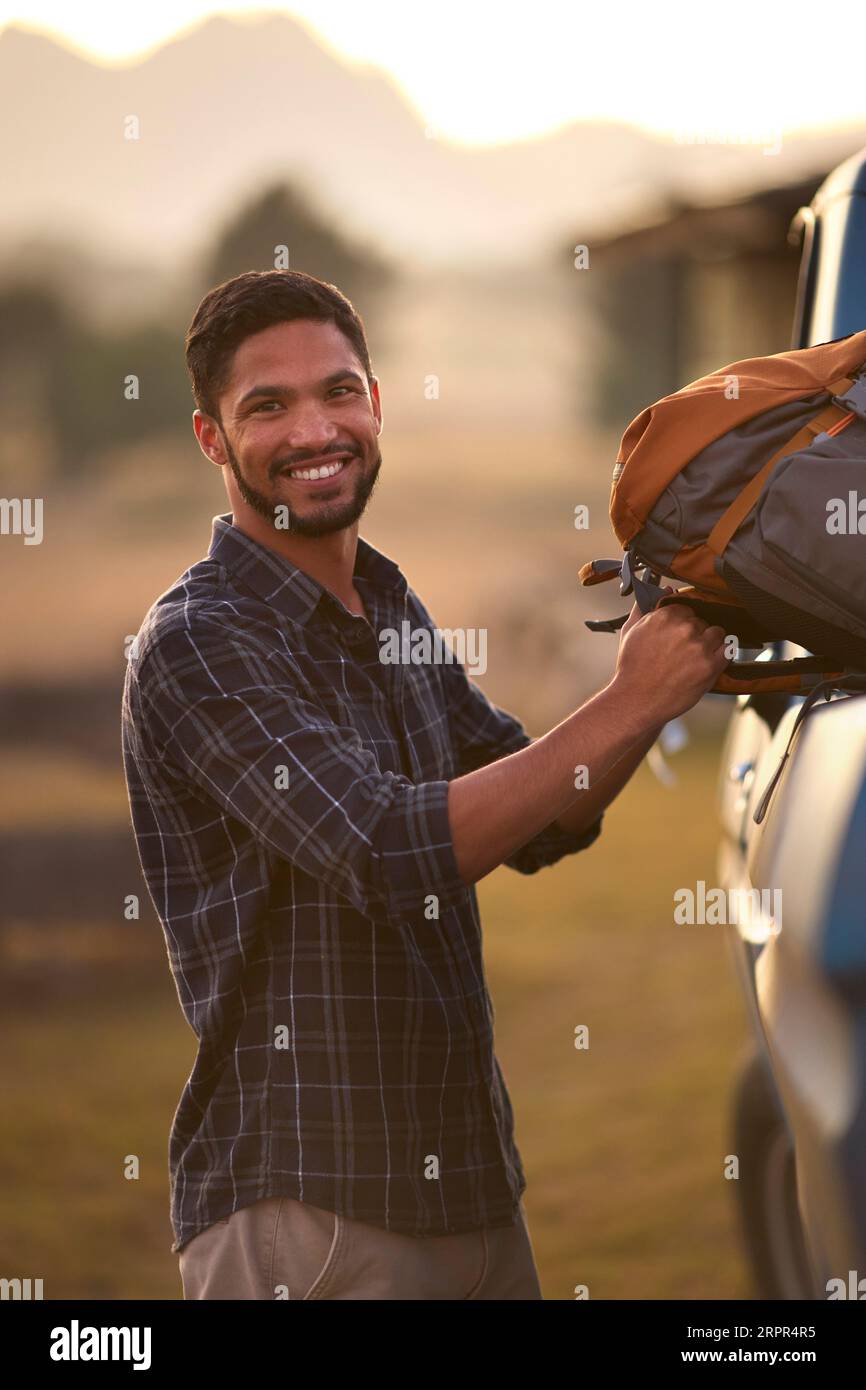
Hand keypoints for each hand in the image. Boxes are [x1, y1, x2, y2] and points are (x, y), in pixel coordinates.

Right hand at [614, 590, 729, 723]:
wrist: (636, 700)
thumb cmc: (632, 668)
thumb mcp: (630, 631)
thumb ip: (645, 607)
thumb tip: (664, 589)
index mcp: (665, 616)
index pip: (687, 609)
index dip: (683, 623)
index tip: (678, 636)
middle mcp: (685, 628)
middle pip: (702, 621)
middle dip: (695, 634)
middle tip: (682, 651)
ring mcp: (699, 647)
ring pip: (717, 633)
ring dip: (710, 643)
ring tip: (694, 659)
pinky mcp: (711, 666)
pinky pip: (728, 651)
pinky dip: (721, 655)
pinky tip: (708, 663)